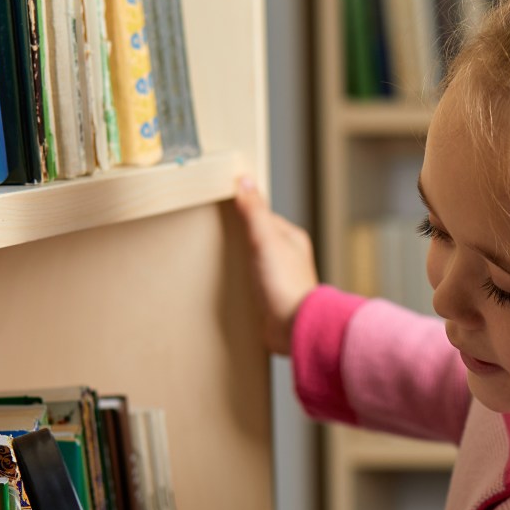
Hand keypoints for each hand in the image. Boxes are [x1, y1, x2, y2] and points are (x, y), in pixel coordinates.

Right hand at [235, 176, 319, 355]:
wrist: (293, 328)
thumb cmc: (285, 285)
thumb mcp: (266, 240)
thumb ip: (255, 211)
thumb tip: (245, 181)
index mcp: (292, 239)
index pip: (264, 216)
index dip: (245, 210)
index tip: (225, 204)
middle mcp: (289, 258)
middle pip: (259, 238)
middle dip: (240, 235)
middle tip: (216, 231)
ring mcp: (280, 278)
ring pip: (255, 261)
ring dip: (239, 259)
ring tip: (218, 257)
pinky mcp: (270, 298)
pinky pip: (252, 282)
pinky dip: (240, 280)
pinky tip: (229, 283)